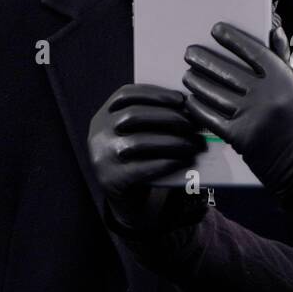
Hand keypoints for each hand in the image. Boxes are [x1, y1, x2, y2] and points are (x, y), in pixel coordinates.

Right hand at [87, 84, 206, 233]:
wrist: (124, 198)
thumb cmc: (137, 158)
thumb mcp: (134, 134)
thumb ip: (150, 118)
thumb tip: (187, 105)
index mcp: (103, 116)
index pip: (126, 94)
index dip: (155, 93)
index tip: (181, 99)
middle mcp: (98, 133)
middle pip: (134, 115)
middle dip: (169, 116)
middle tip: (193, 124)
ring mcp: (102, 156)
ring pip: (140, 141)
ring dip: (173, 141)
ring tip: (194, 143)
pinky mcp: (113, 178)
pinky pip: (144, 167)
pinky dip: (168, 162)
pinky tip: (186, 160)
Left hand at [182, 22, 292, 197]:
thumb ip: (286, 60)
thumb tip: (275, 31)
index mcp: (283, 79)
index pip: (252, 51)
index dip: (232, 39)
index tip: (217, 30)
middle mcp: (265, 95)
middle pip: (226, 71)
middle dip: (204, 59)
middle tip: (190, 52)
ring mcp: (250, 116)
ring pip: (215, 93)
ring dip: (197, 82)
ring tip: (188, 75)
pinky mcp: (239, 137)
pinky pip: (212, 118)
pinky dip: (198, 108)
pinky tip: (191, 100)